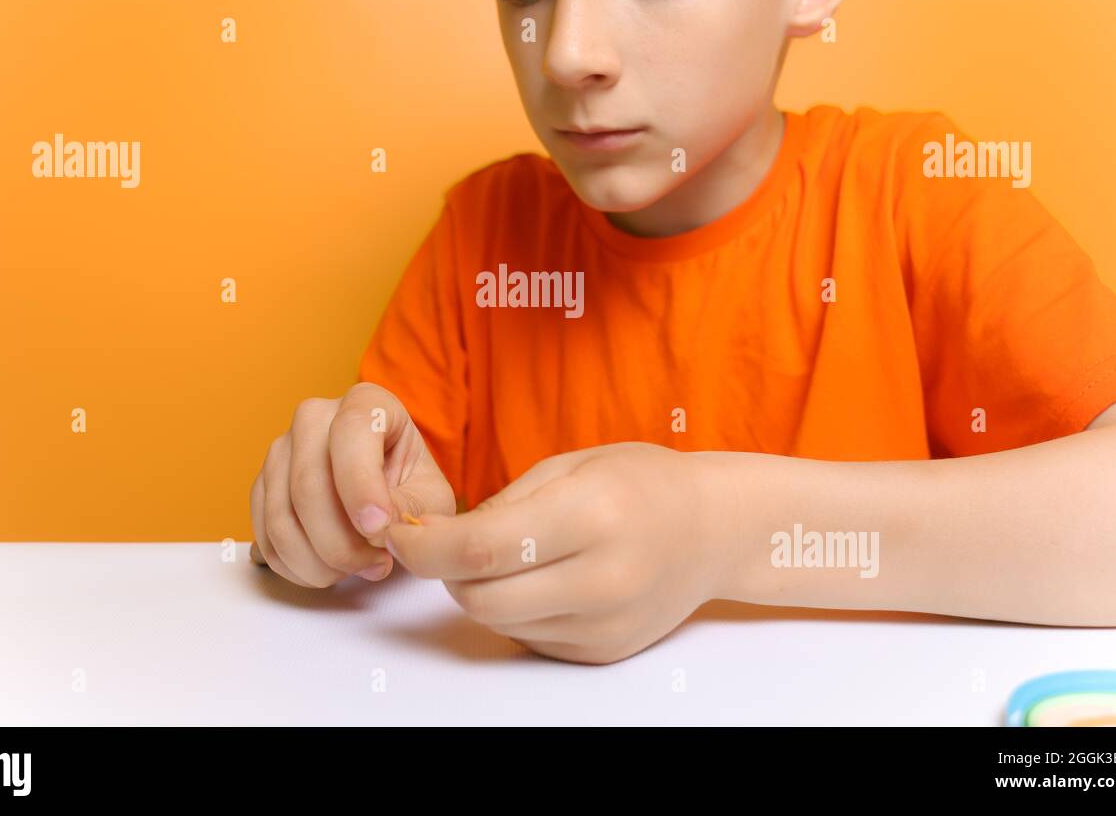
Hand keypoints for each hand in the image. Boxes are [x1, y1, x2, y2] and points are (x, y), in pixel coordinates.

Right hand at [249, 382, 455, 586]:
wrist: (387, 493)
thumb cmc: (411, 488)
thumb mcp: (430, 497)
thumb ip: (408, 509)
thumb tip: (374, 530)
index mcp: (366, 403)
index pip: (352, 431)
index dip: (361, 485)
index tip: (378, 529)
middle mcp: (315, 417)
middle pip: (308, 483)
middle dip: (341, 542)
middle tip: (376, 565)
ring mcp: (282, 449)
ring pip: (281, 517)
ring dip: (319, 561)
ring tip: (358, 570)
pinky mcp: (263, 485)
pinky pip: (265, 535)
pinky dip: (296, 566)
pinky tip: (329, 571)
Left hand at [384, 442, 723, 663]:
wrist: (714, 531)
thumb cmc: (641, 483)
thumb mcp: (572, 463)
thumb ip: (504, 501)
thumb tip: (438, 535)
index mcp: (592, 515)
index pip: (483, 547)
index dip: (425, 545)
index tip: (401, 531)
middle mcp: (602, 577)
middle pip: (481, 598)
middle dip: (444, 573)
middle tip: (446, 545)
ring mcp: (606, 622)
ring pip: (499, 623)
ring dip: (478, 592)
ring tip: (501, 557)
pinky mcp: (604, 651)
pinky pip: (529, 638)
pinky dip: (515, 611)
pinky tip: (539, 580)